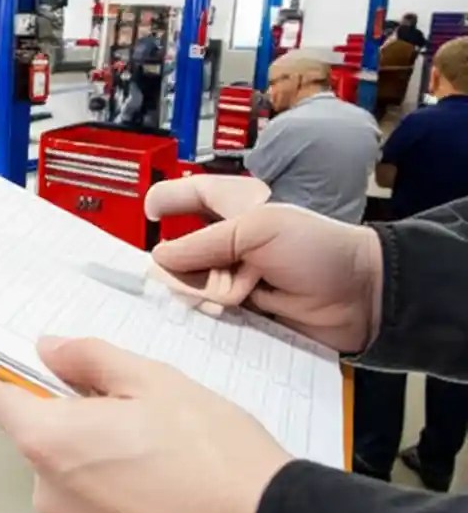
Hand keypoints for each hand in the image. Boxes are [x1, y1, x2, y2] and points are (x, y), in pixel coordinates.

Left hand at [0, 338, 291, 512]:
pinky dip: (115, 488)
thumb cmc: (214, 456)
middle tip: (129, 407)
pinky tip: (158, 480)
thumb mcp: (152, 380)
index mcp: (48, 440)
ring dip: (97, 454)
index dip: (21, 375)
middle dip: (72, 415)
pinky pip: (91, 503)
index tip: (51, 369)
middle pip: (36, 434)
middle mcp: (49, 491)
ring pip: (67, 470)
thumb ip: (87, 357)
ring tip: (154, 447)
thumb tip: (51, 349)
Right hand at [146, 176, 381, 351]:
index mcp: (238, 209)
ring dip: (196, 291)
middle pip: (181, 247)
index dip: (169, 198)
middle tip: (179, 271)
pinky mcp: (242, 313)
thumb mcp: (257, 230)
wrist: (363, 301)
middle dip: (177, 260)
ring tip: (227, 295)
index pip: (193, 194)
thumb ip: (203, 243)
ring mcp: (236, 279)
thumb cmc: (319, 250)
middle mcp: (232, 244)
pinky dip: (205, 318)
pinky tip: (215, 316)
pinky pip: (208, 316)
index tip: (149, 213)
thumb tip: (159, 260)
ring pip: (191, 285)